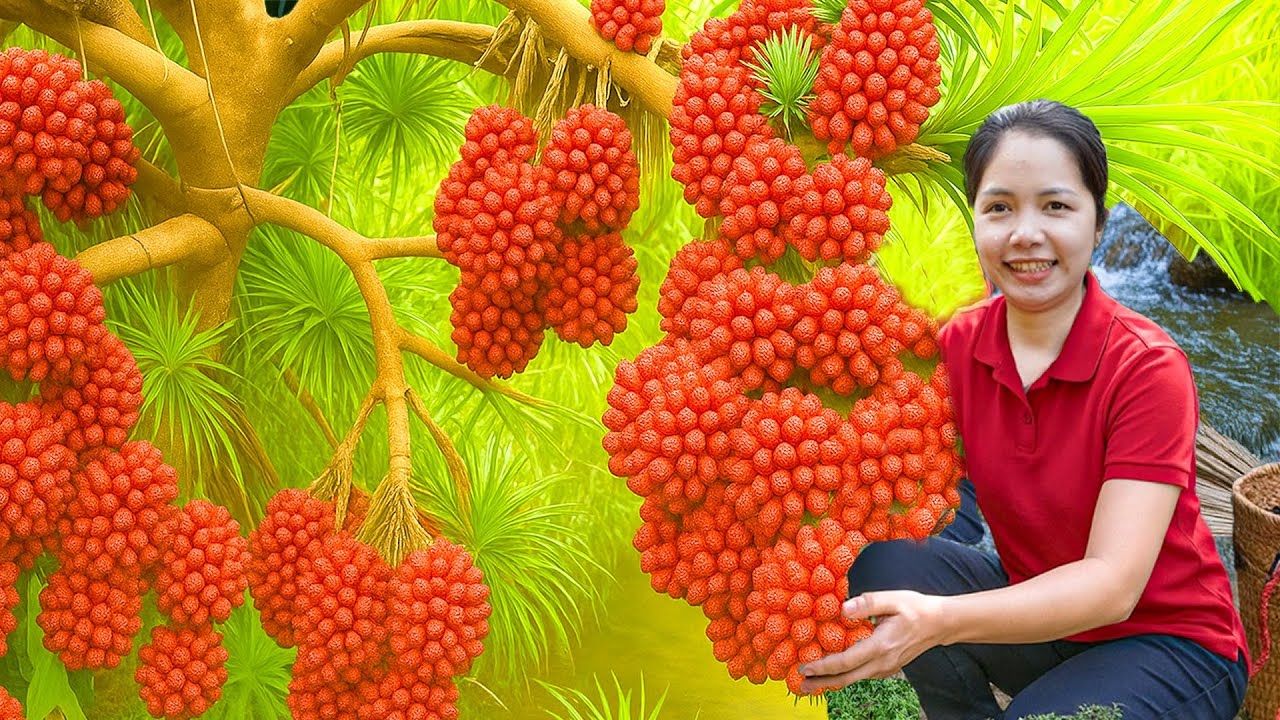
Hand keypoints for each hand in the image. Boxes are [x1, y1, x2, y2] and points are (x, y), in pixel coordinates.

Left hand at [797, 590, 947, 693]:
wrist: (940, 623)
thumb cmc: (916, 608)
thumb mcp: (893, 599)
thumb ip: (867, 603)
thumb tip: (842, 610)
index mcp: (880, 646)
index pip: (846, 661)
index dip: (823, 666)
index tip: (804, 667)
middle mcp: (882, 662)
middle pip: (847, 678)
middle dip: (822, 683)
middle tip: (800, 685)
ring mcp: (886, 668)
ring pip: (855, 679)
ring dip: (832, 681)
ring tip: (812, 682)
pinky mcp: (888, 667)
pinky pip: (863, 675)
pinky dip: (846, 676)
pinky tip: (834, 672)